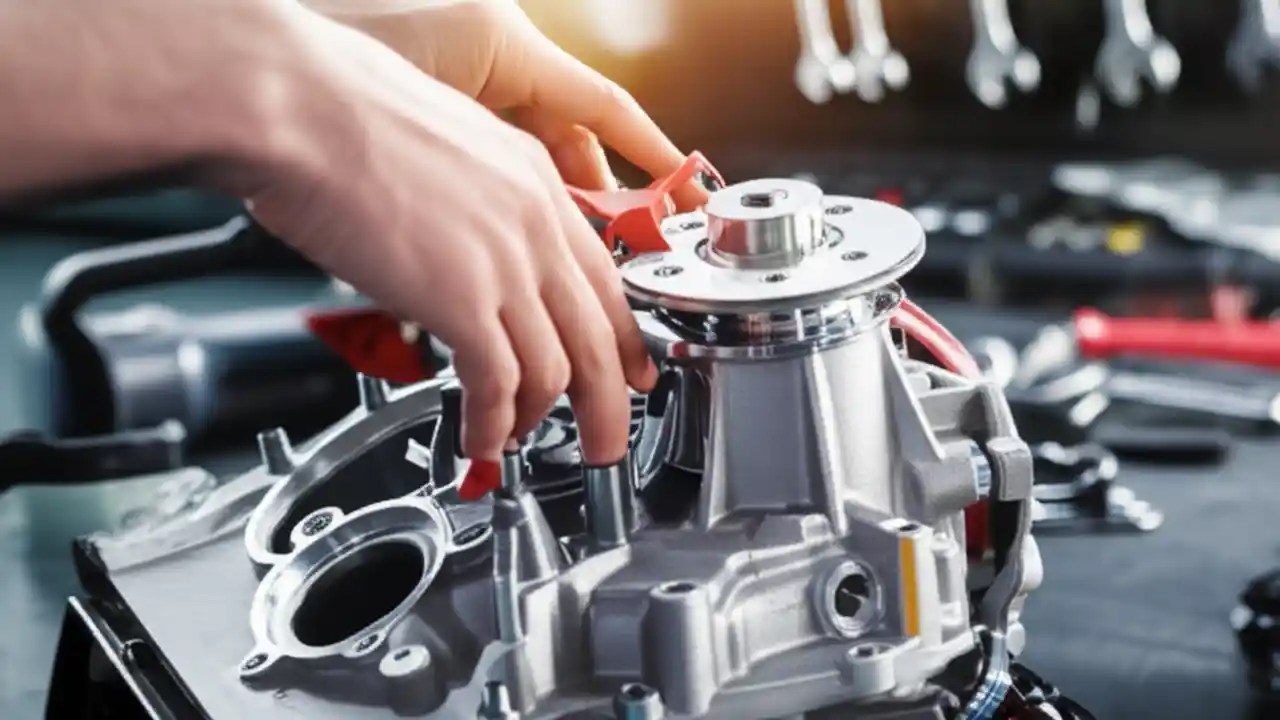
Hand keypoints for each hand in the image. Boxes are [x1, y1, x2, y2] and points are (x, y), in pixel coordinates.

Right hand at [243, 2, 656, 463]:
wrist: (301, 106)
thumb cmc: (344, 115)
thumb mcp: (446, 147)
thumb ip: (476, 200)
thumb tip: (469, 251)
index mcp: (535, 180)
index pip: (602, 276)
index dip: (622, 337)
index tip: (628, 371)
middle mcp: (535, 223)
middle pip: (598, 335)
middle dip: (608, 402)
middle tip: (605, 440)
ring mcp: (506, 263)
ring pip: (558, 370)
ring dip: (541, 422)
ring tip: (524, 446)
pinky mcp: (463, 301)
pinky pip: (498, 385)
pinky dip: (492, 425)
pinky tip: (479, 440)